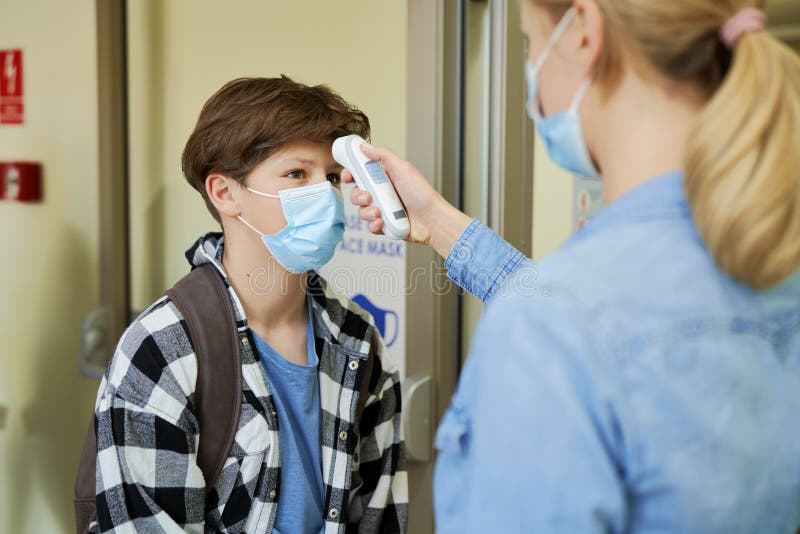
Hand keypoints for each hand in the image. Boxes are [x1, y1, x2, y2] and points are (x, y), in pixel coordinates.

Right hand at [343, 143, 471, 257]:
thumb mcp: (403, 168)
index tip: (347, 176)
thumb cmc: (422, 193)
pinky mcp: (386, 226)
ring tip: (379, 213)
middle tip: (367, 197)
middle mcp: (382, 194)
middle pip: (357, 194)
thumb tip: (365, 146)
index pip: (361, 174)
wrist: (433, 220)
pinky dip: (374, 225)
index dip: (351, 175)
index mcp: (384, 178)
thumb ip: (383, 155)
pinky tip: (382, 222)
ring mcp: (384, 211)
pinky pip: (371, 227)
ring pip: (362, 211)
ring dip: (367, 212)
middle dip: (358, 196)